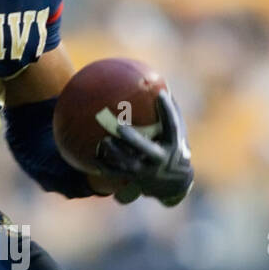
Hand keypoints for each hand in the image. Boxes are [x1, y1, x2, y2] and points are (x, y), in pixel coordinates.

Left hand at [95, 90, 193, 206]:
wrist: (173, 184)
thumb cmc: (173, 149)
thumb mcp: (177, 134)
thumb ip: (171, 113)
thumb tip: (160, 85)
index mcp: (173, 144)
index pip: (172, 126)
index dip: (168, 111)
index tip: (160, 95)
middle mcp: (160, 158)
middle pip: (146, 149)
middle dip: (133, 139)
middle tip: (118, 126)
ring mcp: (146, 171)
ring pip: (129, 163)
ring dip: (115, 153)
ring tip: (104, 141)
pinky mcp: (134, 179)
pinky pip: (116, 173)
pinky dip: (104, 166)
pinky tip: (91, 157)